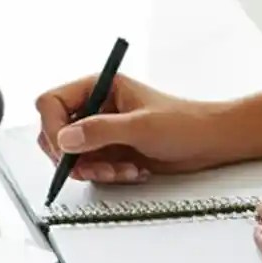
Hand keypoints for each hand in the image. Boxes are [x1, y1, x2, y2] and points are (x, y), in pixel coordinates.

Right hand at [34, 74, 227, 182]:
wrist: (210, 142)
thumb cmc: (184, 123)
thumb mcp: (141, 126)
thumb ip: (100, 131)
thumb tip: (65, 139)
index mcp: (98, 88)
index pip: (51, 103)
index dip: (52, 128)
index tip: (66, 150)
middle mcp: (94, 108)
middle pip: (55, 132)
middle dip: (72, 156)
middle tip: (92, 167)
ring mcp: (100, 131)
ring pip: (71, 156)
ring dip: (93, 169)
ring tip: (120, 169)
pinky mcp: (108, 151)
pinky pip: (89, 168)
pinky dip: (106, 175)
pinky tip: (131, 170)